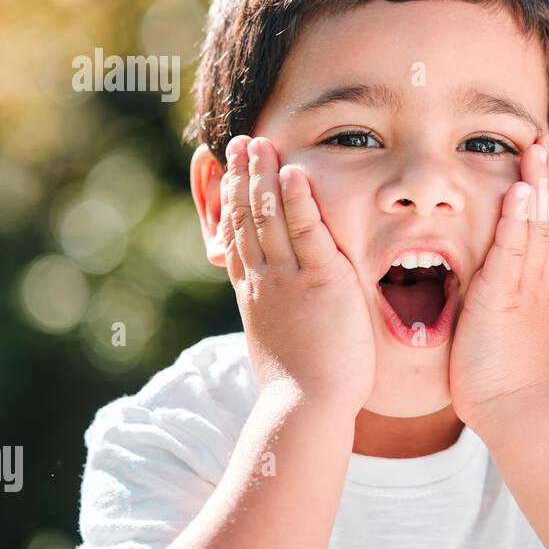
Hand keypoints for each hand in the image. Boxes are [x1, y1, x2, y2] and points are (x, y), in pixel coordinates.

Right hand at [220, 134, 375, 406]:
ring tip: (262, 143)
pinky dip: (299, 200)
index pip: (236, 236)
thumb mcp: (275, 345)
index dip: (229, 201)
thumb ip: (273, 321)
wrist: (307, 407)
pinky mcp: (320, 282)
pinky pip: (307, 232)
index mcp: (254, 295)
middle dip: (242, 176)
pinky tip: (295, 172)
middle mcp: (263, 281)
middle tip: (239, 142)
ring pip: (269, 217)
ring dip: (264, 176)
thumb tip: (269, 319)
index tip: (227, 173)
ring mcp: (288, 279)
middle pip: (245, 217)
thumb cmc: (300, 388)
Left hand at [449, 133, 548, 429]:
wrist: (519, 414)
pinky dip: (517, 219)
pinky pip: (512, 252)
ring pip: (538, 226)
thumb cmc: (507, 380)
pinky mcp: (503, 299)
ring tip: (542, 147)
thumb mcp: (516, 332)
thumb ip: (514, 304)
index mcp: (543, 287)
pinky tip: (519, 190)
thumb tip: (509, 290)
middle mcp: (541, 281)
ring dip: (540, 184)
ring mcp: (526, 288)